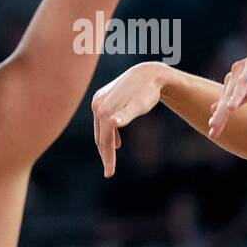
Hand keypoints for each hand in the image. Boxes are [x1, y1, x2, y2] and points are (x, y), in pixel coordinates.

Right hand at [90, 62, 169, 176]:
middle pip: (99, 135)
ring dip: (105, 143)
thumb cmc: (147, 92)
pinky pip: (101, 120)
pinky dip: (108, 132)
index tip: (109, 174)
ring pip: (99, 128)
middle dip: (105, 153)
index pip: (104, 140)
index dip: (107, 158)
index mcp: (104, 110)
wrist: (148, 73)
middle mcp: (97, 105)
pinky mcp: (102, 97)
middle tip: (109, 171)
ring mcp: (98, 100)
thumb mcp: (140, 106)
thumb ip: (126, 115)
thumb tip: (114, 123)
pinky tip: (117, 141)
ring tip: (111, 159)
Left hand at [208, 39, 246, 137]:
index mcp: (233, 81)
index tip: (213, 134)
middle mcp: (238, 73)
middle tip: (214, 125)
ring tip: (230, 108)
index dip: (219, 118)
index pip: (224, 102)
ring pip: (242, 83)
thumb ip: (232, 100)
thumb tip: (212, 110)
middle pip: (229, 94)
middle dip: (221, 110)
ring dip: (236, 94)